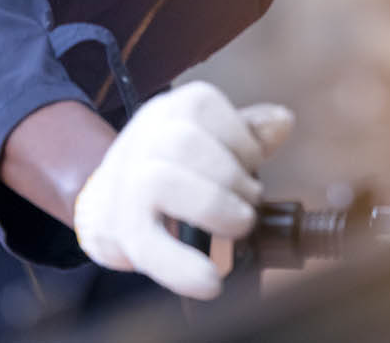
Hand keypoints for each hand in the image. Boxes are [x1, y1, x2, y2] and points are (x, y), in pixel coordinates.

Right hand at [72, 81, 293, 298]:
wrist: (107, 200)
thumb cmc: (174, 165)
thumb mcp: (211, 138)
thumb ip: (250, 130)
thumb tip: (282, 122)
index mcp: (171, 108)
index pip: (204, 107)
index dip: (240, 141)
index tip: (250, 168)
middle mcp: (143, 137)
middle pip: (184, 144)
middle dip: (229, 177)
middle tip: (248, 204)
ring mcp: (126, 181)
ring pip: (161, 182)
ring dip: (212, 207)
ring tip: (237, 225)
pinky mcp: (116, 228)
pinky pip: (146, 244)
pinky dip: (182, 266)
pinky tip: (209, 281)